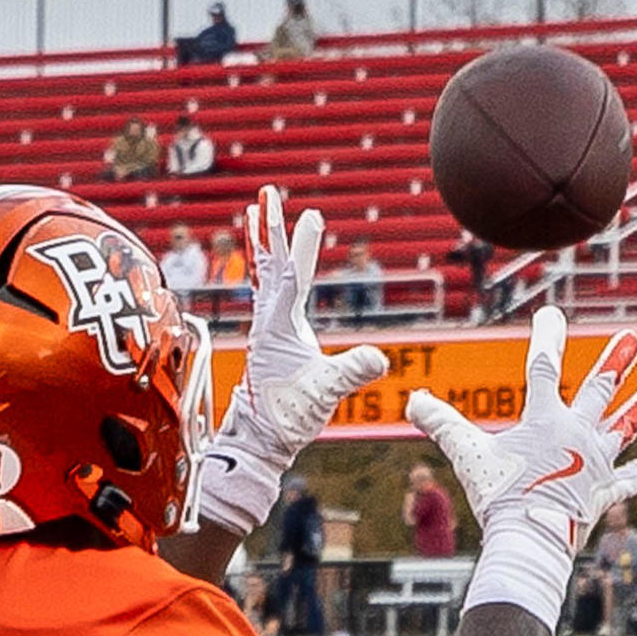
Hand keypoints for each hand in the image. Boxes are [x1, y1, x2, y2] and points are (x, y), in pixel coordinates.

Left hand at [185, 187, 389, 537]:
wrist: (260, 442)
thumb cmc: (288, 418)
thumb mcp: (325, 393)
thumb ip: (352, 372)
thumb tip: (379, 358)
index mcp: (280, 327)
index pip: (290, 276)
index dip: (300, 246)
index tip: (308, 214)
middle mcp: (268, 322)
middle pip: (270, 264)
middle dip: (271, 229)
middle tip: (266, 193)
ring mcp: (266, 328)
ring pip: (263, 275)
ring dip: (263, 242)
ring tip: (257, 212)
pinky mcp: (269, 338)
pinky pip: (266, 292)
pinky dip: (267, 269)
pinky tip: (268, 262)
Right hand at [409, 308, 636, 620]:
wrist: (531, 536)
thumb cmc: (499, 495)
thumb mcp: (466, 455)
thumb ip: (442, 424)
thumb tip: (413, 400)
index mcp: (545, 420)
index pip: (544, 368)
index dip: (547, 338)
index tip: (551, 315)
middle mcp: (577, 435)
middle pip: (599, 392)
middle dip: (615, 362)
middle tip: (631, 340)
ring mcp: (594, 464)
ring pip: (624, 430)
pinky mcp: (601, 494)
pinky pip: (623, 483)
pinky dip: (636, 475)